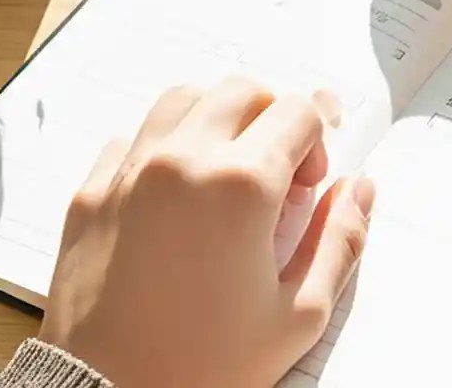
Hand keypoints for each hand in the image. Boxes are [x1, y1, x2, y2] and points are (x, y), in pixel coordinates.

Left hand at [39, 77, 376, 387]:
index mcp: (242, 185)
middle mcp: (182, 161)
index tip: (311, 180)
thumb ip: (340, 241)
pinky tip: (175, 191)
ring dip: (216, 118)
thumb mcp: (298, 315)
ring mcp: (130, 171)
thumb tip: (360, 190)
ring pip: (183, 98)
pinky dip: (163, 145)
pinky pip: (132, 136)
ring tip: (227, 169)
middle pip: (242, 90)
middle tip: (278, 172)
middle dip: (272, 116)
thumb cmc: (201, 367)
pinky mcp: (92, 192)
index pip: (297, 111)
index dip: (318, 139)